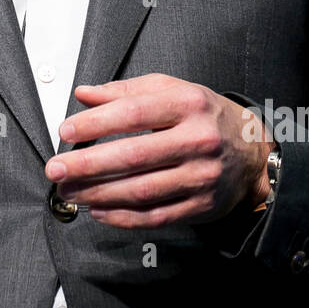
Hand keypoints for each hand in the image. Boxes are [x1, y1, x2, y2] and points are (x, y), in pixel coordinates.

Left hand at [45, 72, 271, 227]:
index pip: (134, 113)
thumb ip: (126, 92)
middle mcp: (198, 140)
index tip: (67, 130)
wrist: (252, 152)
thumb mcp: (172, 90)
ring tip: (69, 191)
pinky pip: (155, 216)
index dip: (96, 123)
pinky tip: (97, 210)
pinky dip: (122, 217)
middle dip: (87, 165)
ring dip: (98, 194)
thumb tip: (83, 95)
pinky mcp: (201, 206)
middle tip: (56, 170)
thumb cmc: (204, 117)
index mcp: (188, 104)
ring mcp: (201, 177)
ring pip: (141, 190)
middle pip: (133, 156)